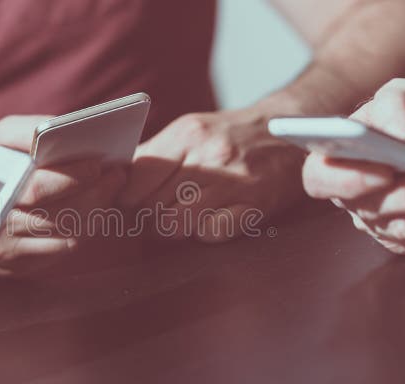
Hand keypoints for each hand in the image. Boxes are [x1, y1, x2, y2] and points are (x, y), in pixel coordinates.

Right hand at [0, 115, 123, 275]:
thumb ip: (25, 131)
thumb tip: (62, 128)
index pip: (38, 189)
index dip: (73, 177)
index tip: (99, 163)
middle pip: (59, 218)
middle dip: (95, 195)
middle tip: (118, 174)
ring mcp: (8, 253)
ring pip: (65, 238)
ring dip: (95, 214)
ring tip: (112, 189)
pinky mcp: (19, 266)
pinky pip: (60, 251)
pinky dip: (83, 229)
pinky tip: (95, 209)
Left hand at [120, 108, 303, 241]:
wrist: (289, 130)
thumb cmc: (231, 134)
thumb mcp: (191, 129)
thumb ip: (155, 153)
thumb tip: (115, 177)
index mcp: (188, 133)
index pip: (137, 176)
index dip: (127, 196)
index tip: (127, 203)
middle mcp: (210, 156)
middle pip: (153, 204)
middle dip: (147, 215)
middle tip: (153, 214)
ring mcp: (234, 182)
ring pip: (176, 223)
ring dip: (172, 227)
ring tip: (180, 216)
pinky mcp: (254, 206)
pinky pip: (210, 234)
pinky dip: (203, 233)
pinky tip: (208, 220)